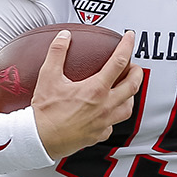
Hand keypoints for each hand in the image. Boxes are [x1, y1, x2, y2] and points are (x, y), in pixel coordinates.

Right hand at [31, 29, 142, 158]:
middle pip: (132, 85)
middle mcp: (104, 106)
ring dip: (129, 95)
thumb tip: (64, 37)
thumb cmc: (45, 112)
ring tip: (124, 89)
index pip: (118, 62)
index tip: (130, 37)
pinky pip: (113, 125)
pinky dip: (114, 115)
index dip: (127, 46)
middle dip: (136, 72)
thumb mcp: (48, 77)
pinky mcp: (99, 134)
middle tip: (133, 66)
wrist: (40, 139)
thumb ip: (57, 53)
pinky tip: (107, 112)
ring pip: (128, 107)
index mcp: (95, 89)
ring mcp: (104, 122)